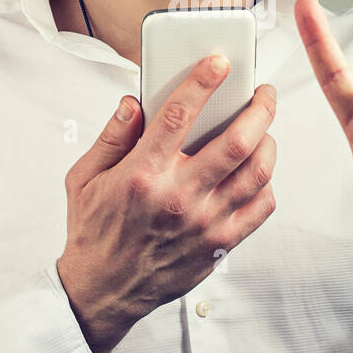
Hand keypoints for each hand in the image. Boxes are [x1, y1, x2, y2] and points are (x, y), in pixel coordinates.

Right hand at [57, 55, 278, 352]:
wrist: (104, 291)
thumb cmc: (94, 231)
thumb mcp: (84, 178)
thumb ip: (111, 136)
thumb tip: (134, 101)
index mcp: (142, 174)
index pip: (178, 115)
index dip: (203, 82)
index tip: (220, 61)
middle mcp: (178, 196)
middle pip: (237, 140)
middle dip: (259, 107)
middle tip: (263, 92)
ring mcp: (204, 223)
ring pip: (257, 172)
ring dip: (268, 141)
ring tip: (264, 129)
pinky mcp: (220, 245)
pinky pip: (260, 207)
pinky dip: (267, 183)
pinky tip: (258, 170)